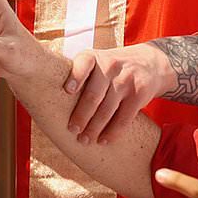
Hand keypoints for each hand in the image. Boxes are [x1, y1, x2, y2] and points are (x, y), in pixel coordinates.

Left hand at [63, 43, 178, 142]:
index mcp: (94, 57)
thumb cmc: (112, 69)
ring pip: (107, 110)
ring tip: (84, 140)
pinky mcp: (140, 93)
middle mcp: (111, 65)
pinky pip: (124, 118)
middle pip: (93, 95)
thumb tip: (47, 100)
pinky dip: (112, 132)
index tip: (67, 91)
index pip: (83, 64)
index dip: (75, 77)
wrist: (150, 63)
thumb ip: (78, 75)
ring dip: (94, 128)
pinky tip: (104, 140)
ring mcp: (127, 79)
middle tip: (72, 131)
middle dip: (81, 116)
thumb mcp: (97, 61)